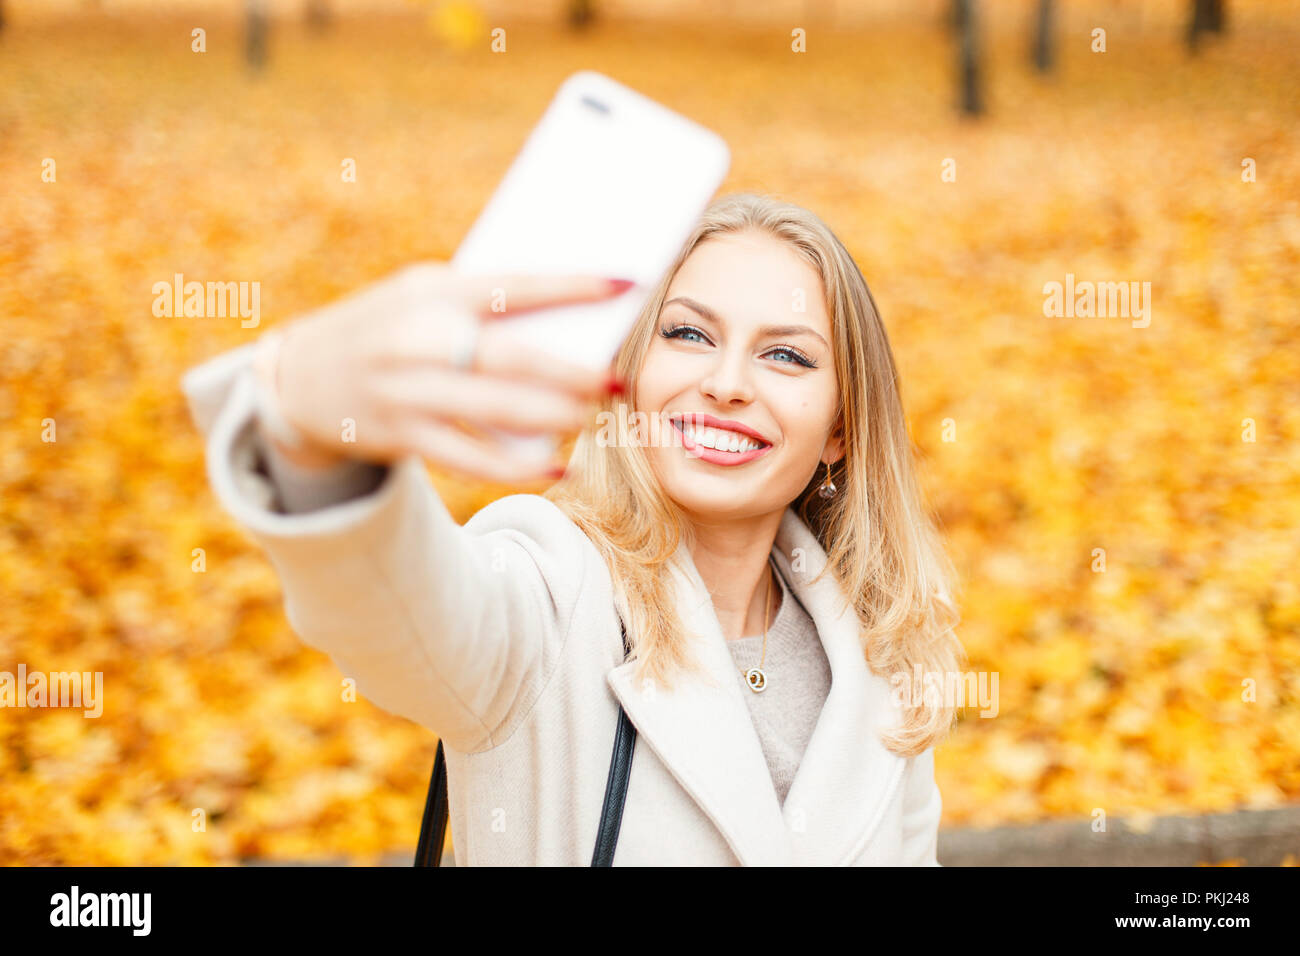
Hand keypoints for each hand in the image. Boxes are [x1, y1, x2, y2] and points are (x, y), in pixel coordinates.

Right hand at [255, 263, 630, 483]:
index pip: (511, 286)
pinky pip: (469, 457)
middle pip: (509, 358)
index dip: (570, 286)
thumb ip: (482, 304)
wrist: (297, 378)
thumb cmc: (387, 327)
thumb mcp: (421, 295)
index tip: (624, 285)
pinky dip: (516, 467)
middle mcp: (418, 340)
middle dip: (569, 371)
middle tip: (613, 379)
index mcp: (431, 291)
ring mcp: (407, 392)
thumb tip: (568, 323)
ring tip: (590, 415)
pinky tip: (555, 467)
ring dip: (551, 416)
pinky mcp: (401, 437)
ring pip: (494, 411)